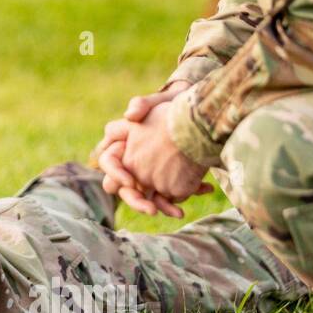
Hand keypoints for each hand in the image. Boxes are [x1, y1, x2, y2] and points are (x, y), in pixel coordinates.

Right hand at [94, 80, 194, 215]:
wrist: (199, 114)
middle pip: (124, 189)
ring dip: (162, 206)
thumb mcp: (159, 101)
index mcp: (122, 143)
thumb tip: (130, 114)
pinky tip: (204, 189)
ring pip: (149, 197)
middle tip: (151, 209)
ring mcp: (152, 174)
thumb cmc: (174, 105)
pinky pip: (172, 194)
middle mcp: (133, 162)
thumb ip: (142, 103)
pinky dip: (185, 195)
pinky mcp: (170, 179)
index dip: (116, 173)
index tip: (131, 181)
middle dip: (137, 201)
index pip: (108, 162)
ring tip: (178, 211)